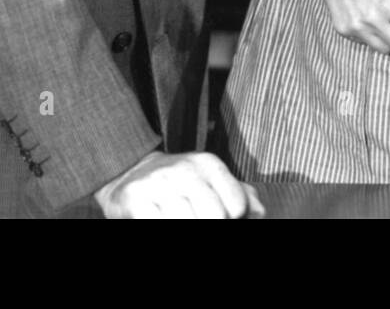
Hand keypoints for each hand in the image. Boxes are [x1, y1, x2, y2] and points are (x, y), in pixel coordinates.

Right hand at [94, 151, 264, 217]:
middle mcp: (185, 170)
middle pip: (215, 216)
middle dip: (210, 225)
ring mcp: (159, 184)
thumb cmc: (180, 184)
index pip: (236, 205)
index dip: (232, 219)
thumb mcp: (211, 181)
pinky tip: (162, 220)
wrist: (129, 173)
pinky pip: (159, 223)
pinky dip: (164, 226)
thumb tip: (259, 212)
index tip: (222, 217)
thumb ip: (240, 194)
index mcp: (208, 164)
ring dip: (186, 225)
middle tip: (197, 219)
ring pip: (188, 221)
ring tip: (180, 219)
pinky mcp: (135, 200)